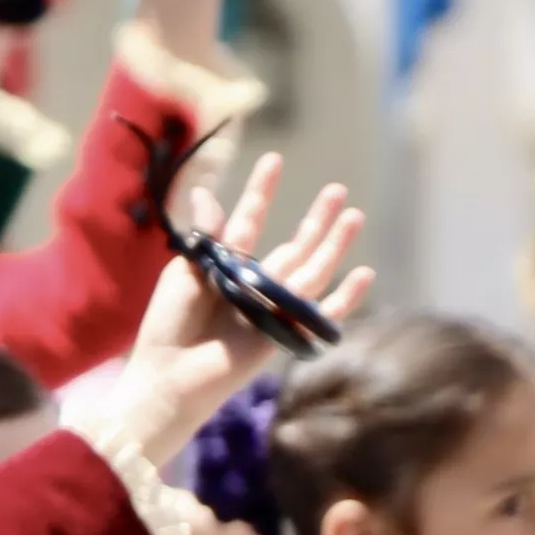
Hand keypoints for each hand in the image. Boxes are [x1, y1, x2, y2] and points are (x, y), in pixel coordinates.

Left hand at [100, 152, 370, 462]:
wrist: (169, 373)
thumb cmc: (169, 324)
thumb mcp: (185, 270)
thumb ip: (206, 235)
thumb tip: (208, 192)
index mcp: (225, 266)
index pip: (250, 220)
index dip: (262, 191)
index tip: (273, 160)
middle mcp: (253, 284)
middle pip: (294, 245)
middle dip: (316, 218)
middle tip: (337, 190)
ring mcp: (271, 308)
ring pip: (313, 270)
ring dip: (334, 244)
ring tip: (354, 215)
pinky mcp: (284, 333)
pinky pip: (320, 314)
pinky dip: (345, 297)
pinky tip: (365, 273)